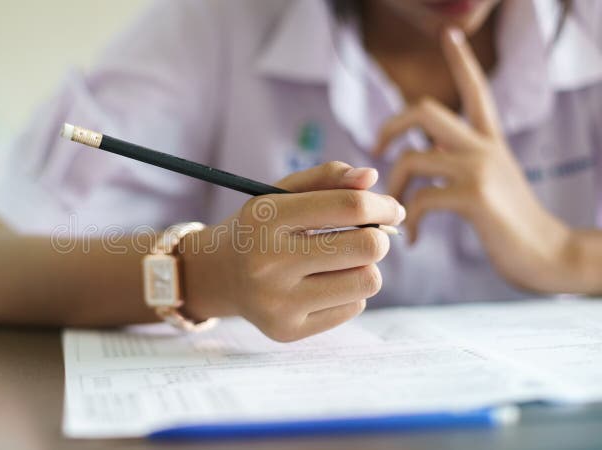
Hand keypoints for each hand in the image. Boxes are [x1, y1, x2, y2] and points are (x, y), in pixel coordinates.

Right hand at [180, 162, 404, 341]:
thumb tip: (372, 178)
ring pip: (366, 282)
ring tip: (341, 262)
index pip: (348, 207)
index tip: (393, 210)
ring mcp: (276, 302)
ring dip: (364, 268)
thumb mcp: (282, 194)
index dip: (382, 206)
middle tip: (367, 237)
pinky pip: (352, 308)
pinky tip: (322, 285)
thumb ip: (327, 179)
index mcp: (265, 218)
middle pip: (366, 248)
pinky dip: (347, 292)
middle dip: (377, 239)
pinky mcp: (286, 331)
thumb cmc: (261, 228)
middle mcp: (266, 262)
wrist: (219, 275)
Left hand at [373, 27, 572, 291]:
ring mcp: (479, 168)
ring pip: (411, 158)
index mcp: (489, 140)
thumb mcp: (489, 179)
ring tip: (397, 211)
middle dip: (389, 126)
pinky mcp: (474, 195)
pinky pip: (420, 199)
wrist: (547, 255)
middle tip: (375, 150)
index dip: (460, 60)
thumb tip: (420, 150)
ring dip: (393, 187)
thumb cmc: (510, 223)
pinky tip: (414, 237)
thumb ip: (458, 159)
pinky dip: (409, 220)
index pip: (475, 90)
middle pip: (425, 110)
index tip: (448, 35)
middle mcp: (484, 146)